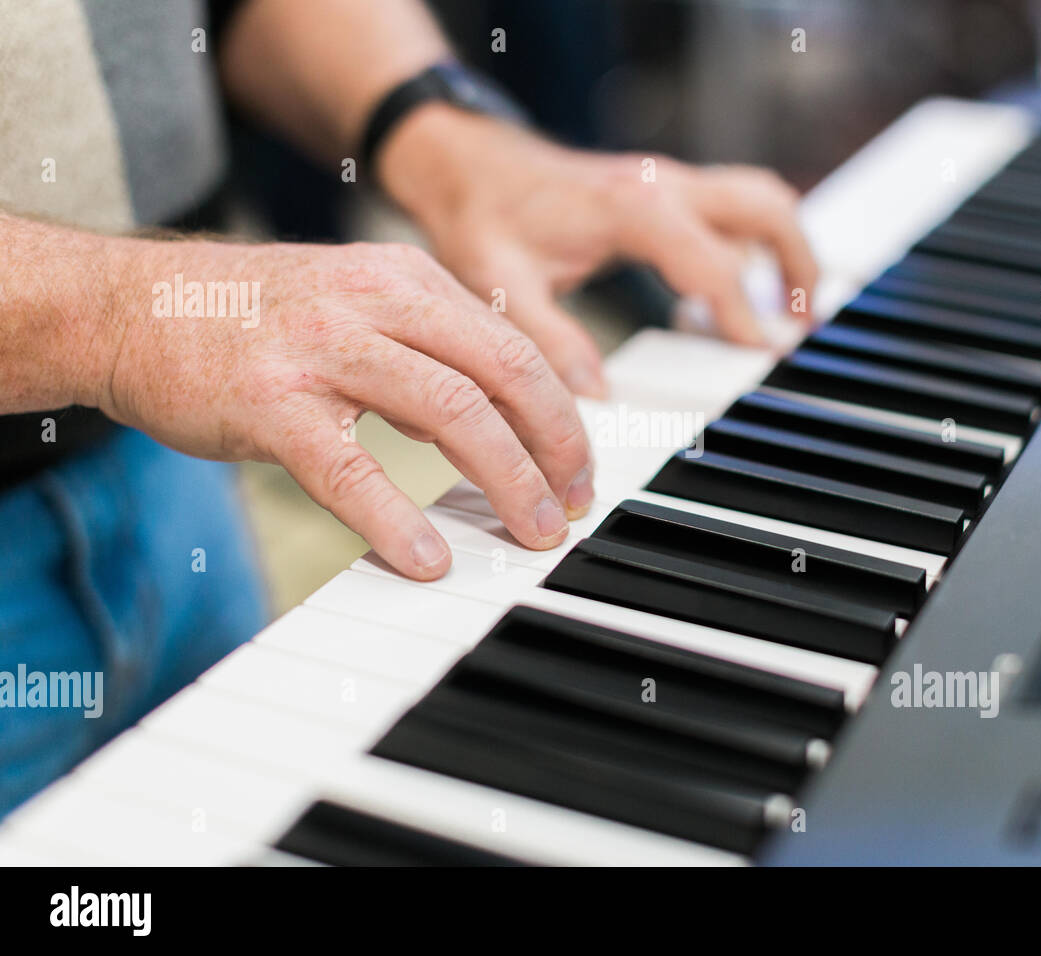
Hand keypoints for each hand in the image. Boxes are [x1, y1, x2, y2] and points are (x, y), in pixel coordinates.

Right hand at [89, 237, 593, 579]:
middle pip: (503, 373)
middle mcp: (374, 301)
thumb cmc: (248, 317)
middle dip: (554, 447)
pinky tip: (429, 560)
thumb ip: (422, 351)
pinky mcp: (270, 403)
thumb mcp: (352, 302)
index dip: (561, 415)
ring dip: (507, 481)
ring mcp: (323, 348)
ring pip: (452, 414)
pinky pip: (352, 473)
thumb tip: (489, 425)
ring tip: (531, 533)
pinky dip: (400, 521)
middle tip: (570, 507)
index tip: (577, 469)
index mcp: (404, 278)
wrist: (127, 307)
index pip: (513, 346)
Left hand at [376, 103, 819, 396]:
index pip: (715, 263)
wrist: (466, 164)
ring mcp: (667, 181)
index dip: (743, 314)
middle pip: (765, 207)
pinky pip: (732, 205)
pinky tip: (737, 289)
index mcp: (634, 208)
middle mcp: (662, 185)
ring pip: (758, 199)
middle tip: (801, 326)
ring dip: (786, 247)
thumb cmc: (483, 215)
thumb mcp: (502, 284)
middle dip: (797, 264)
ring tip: (790, 310)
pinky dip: (755, 241)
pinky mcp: (662, 188)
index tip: (762, 355)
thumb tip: (597, 397)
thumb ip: (550, 341)